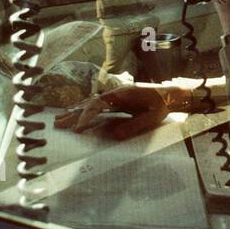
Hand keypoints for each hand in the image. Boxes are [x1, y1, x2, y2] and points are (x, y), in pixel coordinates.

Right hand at [54, 84, 189, 139]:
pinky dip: (84, 111)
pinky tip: (75, 115)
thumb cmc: (163, 105)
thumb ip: (134, 125)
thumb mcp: (152, 117)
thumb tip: (114, 135)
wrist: (171, 94)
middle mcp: (116, 92)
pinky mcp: (116, 100)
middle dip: (73, 113)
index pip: (98, 104)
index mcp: (123, 94)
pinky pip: (96, 106)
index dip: (86, 116)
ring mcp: (115, 95)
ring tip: (59, 120)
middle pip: (90, 102)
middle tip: (58, 124)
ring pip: (90, 103)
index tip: (77, 128)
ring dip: (75, 111)